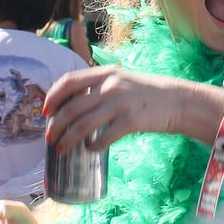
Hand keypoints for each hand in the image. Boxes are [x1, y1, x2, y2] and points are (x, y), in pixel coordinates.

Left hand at [43, 66, 185, 150]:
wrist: (178, 100)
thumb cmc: (148, 93)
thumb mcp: (123, 81)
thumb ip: (101, 86)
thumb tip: (74, 104)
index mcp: (106, 74)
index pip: (69, 81)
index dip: (52, 96)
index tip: (45, 111)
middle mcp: (111, 86)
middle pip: (72, 107)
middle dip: (56, 124)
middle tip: (50, 137)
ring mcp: (121, 103)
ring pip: (83, 124)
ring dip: (68, 139)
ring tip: (62, 148)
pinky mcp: (131, 121)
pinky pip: (104, 137)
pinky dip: (93, 146)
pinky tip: (91, 149)